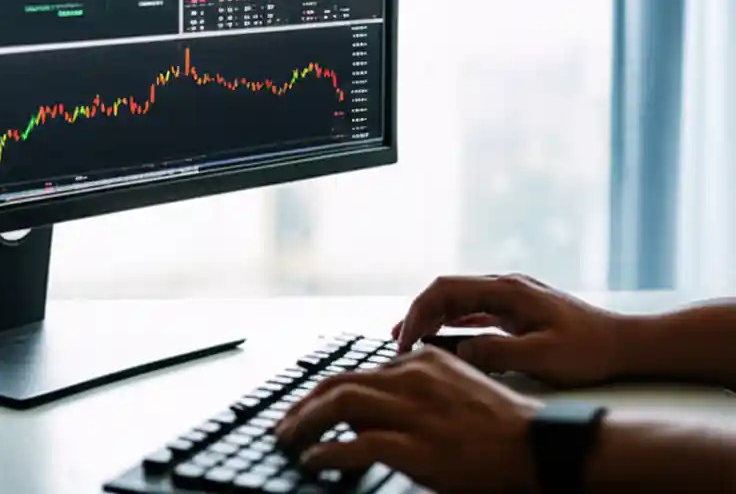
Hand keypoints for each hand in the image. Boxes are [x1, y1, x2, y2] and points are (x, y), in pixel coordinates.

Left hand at [275, 348, 541, 493]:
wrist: (538, 448)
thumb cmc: (500, 426)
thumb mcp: (453, 389)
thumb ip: (412, 391)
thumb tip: (366, 412)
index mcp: (422, 362)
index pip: (356, 372)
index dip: (322, 392)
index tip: (304, 408)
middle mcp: (413, 379)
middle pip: (339, 384)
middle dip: (304, 406)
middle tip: (285, 427)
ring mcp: (414, 412)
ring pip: (340, 406)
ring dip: (305, 424)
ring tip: (290, 441)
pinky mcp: (417, 447)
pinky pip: (356, 445)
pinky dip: (327, 452)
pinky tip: (315, 461)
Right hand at [392, 273, 625, 386]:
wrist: (628, 345)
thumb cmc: (590, 351)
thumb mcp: (542, 357)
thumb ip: (495, 353)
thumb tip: (456, 352)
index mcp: (507, 290)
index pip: (445, 290)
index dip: (418, 313)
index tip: (405, 341)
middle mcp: (506, 286)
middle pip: (446, 291)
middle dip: (418, 315)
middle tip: (399, 344)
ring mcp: (512, 296)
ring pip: (458, 300)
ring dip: (433, 319)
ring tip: (410, 341)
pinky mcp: (519, 310)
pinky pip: (475, 311)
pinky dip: (453, 324)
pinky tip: (443, 339)